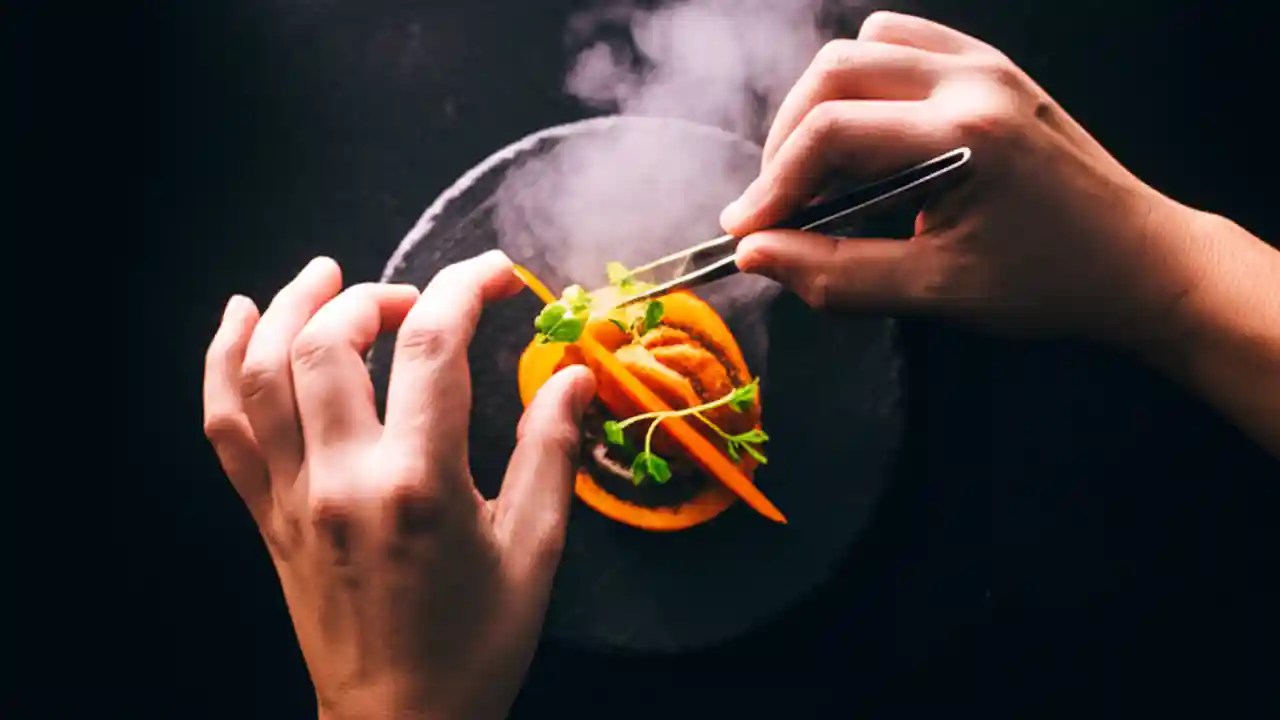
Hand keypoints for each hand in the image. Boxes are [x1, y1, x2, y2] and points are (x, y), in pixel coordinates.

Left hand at [202, 251, 595, 719]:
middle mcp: (344, 479)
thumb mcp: (535, 551)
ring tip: (324, 274)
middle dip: (375, 296)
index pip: (432, 348)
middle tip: (418, 301)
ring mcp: (294, 496)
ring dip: (290, 308)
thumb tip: (574, 375)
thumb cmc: (476, 644)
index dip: (466, 288)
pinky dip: (222, 363)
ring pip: (261, 374)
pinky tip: (240, 320)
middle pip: (330, 344)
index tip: (498, 274)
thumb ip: (551, 453)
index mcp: (419, 485)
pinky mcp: (267, 516)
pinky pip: (225, 427)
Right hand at [721, 11, 1211, 351]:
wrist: (1138, 261)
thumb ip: (837, 274)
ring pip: (864, 46)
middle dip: (787, 140)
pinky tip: (863, 134)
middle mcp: (972, 80)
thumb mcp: (936, 292)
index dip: (772, 183)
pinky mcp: (992, 68)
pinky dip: (864, 80)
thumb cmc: (1048, 282)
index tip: (747, 230)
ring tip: (815, 170)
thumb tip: (759, 254)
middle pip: (834, 72)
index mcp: (964, 134)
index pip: (831, 132)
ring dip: (821, 103)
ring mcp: (985, 65)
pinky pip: (903, 43)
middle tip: (776, 206)